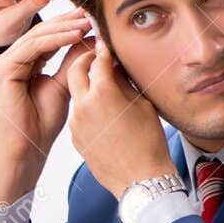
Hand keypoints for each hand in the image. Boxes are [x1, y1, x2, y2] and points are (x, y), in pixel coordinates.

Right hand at [0, 9, 95, 204]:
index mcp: (24, 63)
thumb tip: (91, 40)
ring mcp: (4, 63)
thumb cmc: (42, 124)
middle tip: (92, 12)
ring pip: (37, 36)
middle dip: (68, 22)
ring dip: (64, 28)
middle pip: (41, 32)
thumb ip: (72, 62)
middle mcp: (11, 60)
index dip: (70, 27)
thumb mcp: (64, 85)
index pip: (48, 38)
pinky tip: (76, 35)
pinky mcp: (3, 69)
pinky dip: (55, 39)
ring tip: (88, 21)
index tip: (95, 19)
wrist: (26, 148)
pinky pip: (32, 47)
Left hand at [65, 32, 175, 198]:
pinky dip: (86, 106)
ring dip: (86, 84)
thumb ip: (124, 81)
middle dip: (85, 59)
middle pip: (76, 70)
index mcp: (102, 93)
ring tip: (102, 85)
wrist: (140, 180)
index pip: (98, 59)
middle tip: (97, 56)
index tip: (105, 42)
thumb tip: (115, 67)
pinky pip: (78, 114)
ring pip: (75, 93)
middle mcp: (83, 105)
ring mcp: (76, 123)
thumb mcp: (142, 104)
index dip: (103, 48)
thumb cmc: (148, 143)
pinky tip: (102, 110)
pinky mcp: (75, 138)